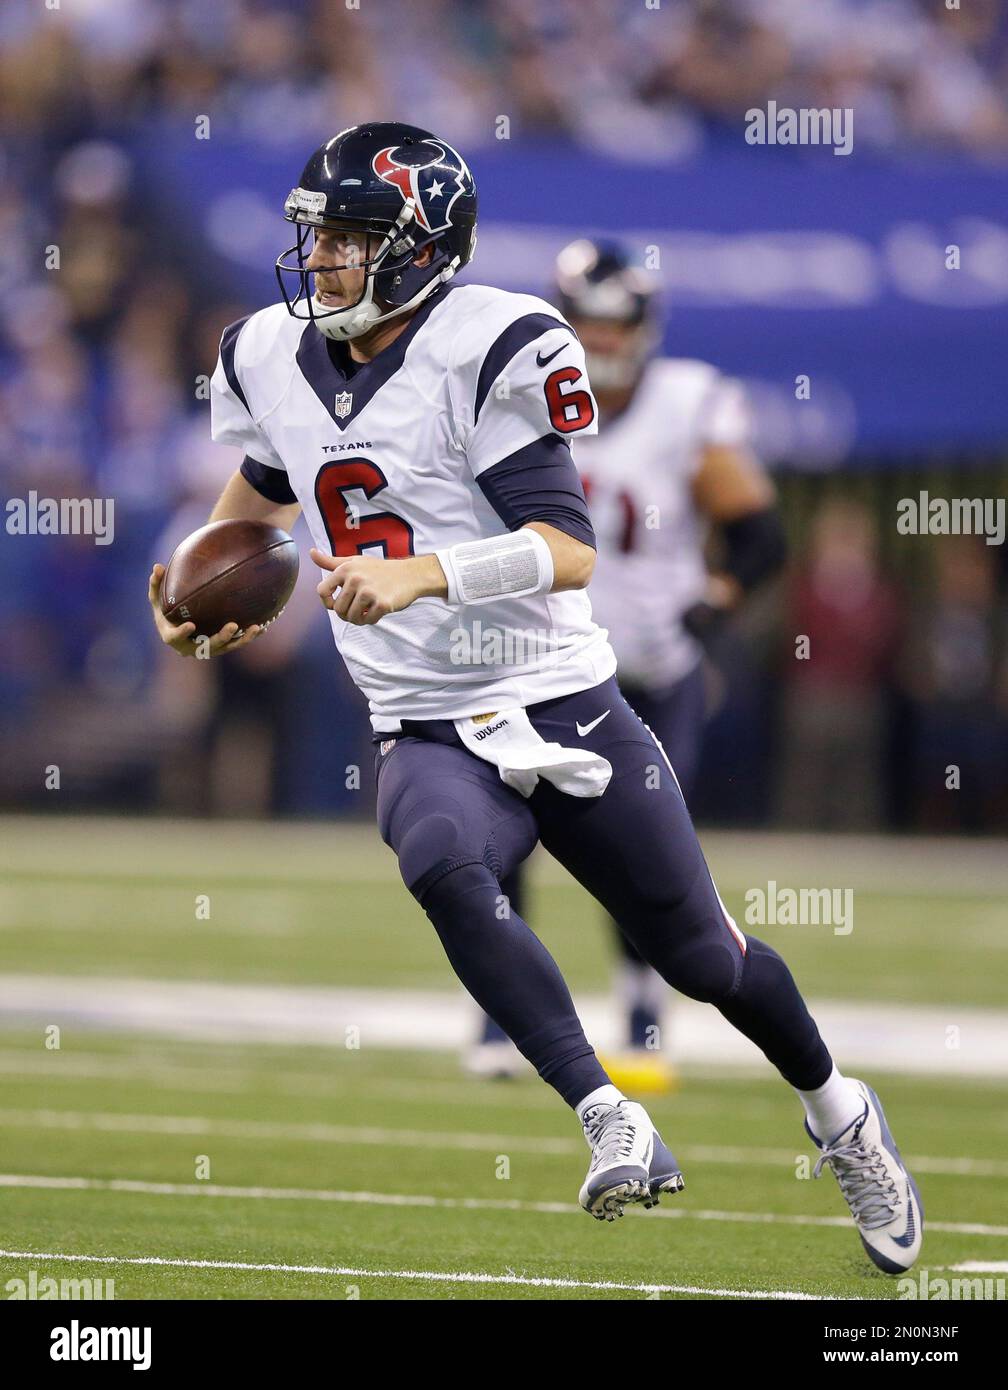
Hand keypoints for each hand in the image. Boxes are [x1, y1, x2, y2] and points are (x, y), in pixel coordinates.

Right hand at [148, 564, 262, 656]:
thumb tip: (157, 566)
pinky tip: (263, 627)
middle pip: (208, 646)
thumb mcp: (157, 601)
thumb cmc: (165, 614)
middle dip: (222, 637)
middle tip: (233, 625)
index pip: (176, 638)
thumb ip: (156, 585)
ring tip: (256, 628)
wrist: (176, 633)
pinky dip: (248, 636)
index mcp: (173, 638)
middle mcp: (191, 648)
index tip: (190, 625)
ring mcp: (208, 650)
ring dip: (242, 639)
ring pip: (227, 648)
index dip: (183, 633)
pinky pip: (236, 643)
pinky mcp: (221, 649)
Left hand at [311, 549, 445, 625]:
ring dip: (359, 619)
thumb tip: (311, 553)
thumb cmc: (379, 569)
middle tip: (358, 609)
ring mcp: (369, 591)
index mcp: (345, 569)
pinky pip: (368, 621)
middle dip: (346, 614)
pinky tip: (377, 611)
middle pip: (338, 609)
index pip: (322, 591)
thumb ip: (331, 562)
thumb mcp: (354, 562)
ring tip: (367, 611)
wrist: (410, 575)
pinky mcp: (382, 603)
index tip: (337, 604)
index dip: (327, 602)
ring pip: (352, 617)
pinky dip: (371, 620)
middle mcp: (355, 579)